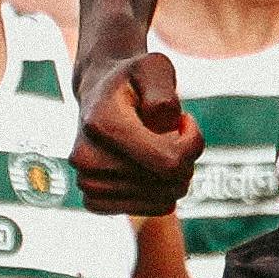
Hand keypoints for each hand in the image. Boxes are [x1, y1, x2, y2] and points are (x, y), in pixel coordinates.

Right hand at [75, 46, 201, 215]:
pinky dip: (160, 195)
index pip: (168, 161)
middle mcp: (86, 157)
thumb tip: (165, 123)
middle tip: (175, 134)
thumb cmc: (133, 79)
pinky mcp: (94, 200)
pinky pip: (146, 210)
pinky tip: (153, 171)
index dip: (192, 145)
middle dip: (186, 160)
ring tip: (163, 148)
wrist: (101, 94)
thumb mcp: (154, 67)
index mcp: (101, 124)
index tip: (186, 120)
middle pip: (168, 184)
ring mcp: (87, 182)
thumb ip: (163, 91)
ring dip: (174, 178)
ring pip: (162, 201)